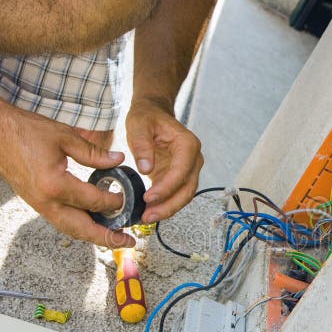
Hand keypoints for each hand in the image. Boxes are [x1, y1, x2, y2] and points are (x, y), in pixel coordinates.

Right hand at [0, 103, 134, 246]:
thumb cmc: (24, 130)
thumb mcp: (64, 137)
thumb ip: (93, 153)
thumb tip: (118, 160)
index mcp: (55, 185)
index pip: (93, 201)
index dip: (114, 202)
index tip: (127, 200)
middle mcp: (46, 202)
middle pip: (82, 229)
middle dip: (107, 238)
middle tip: (127, 242)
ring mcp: (38, 205)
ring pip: (70, 229)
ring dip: (93, 236)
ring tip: (113, 238)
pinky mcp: (34, 203)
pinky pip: (60, 221)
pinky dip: (78, 226)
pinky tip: (91, 223)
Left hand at [125, 98, 202, 222]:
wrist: (153, 113)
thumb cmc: (147, 117)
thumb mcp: (139, 125)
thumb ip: (142, 145)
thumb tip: (146, 169)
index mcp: (187, 144)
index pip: (181, 171)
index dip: (166, 188)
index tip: (148, 198)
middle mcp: (193, 158)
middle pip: (187, 189)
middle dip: (169, 205)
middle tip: (148, 216)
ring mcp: (188, 169)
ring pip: (184, 195)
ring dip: (167, 209)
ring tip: (147, 217)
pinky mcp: (179, 177)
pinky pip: (175, 195)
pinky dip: (164, 205)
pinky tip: (149, 212)